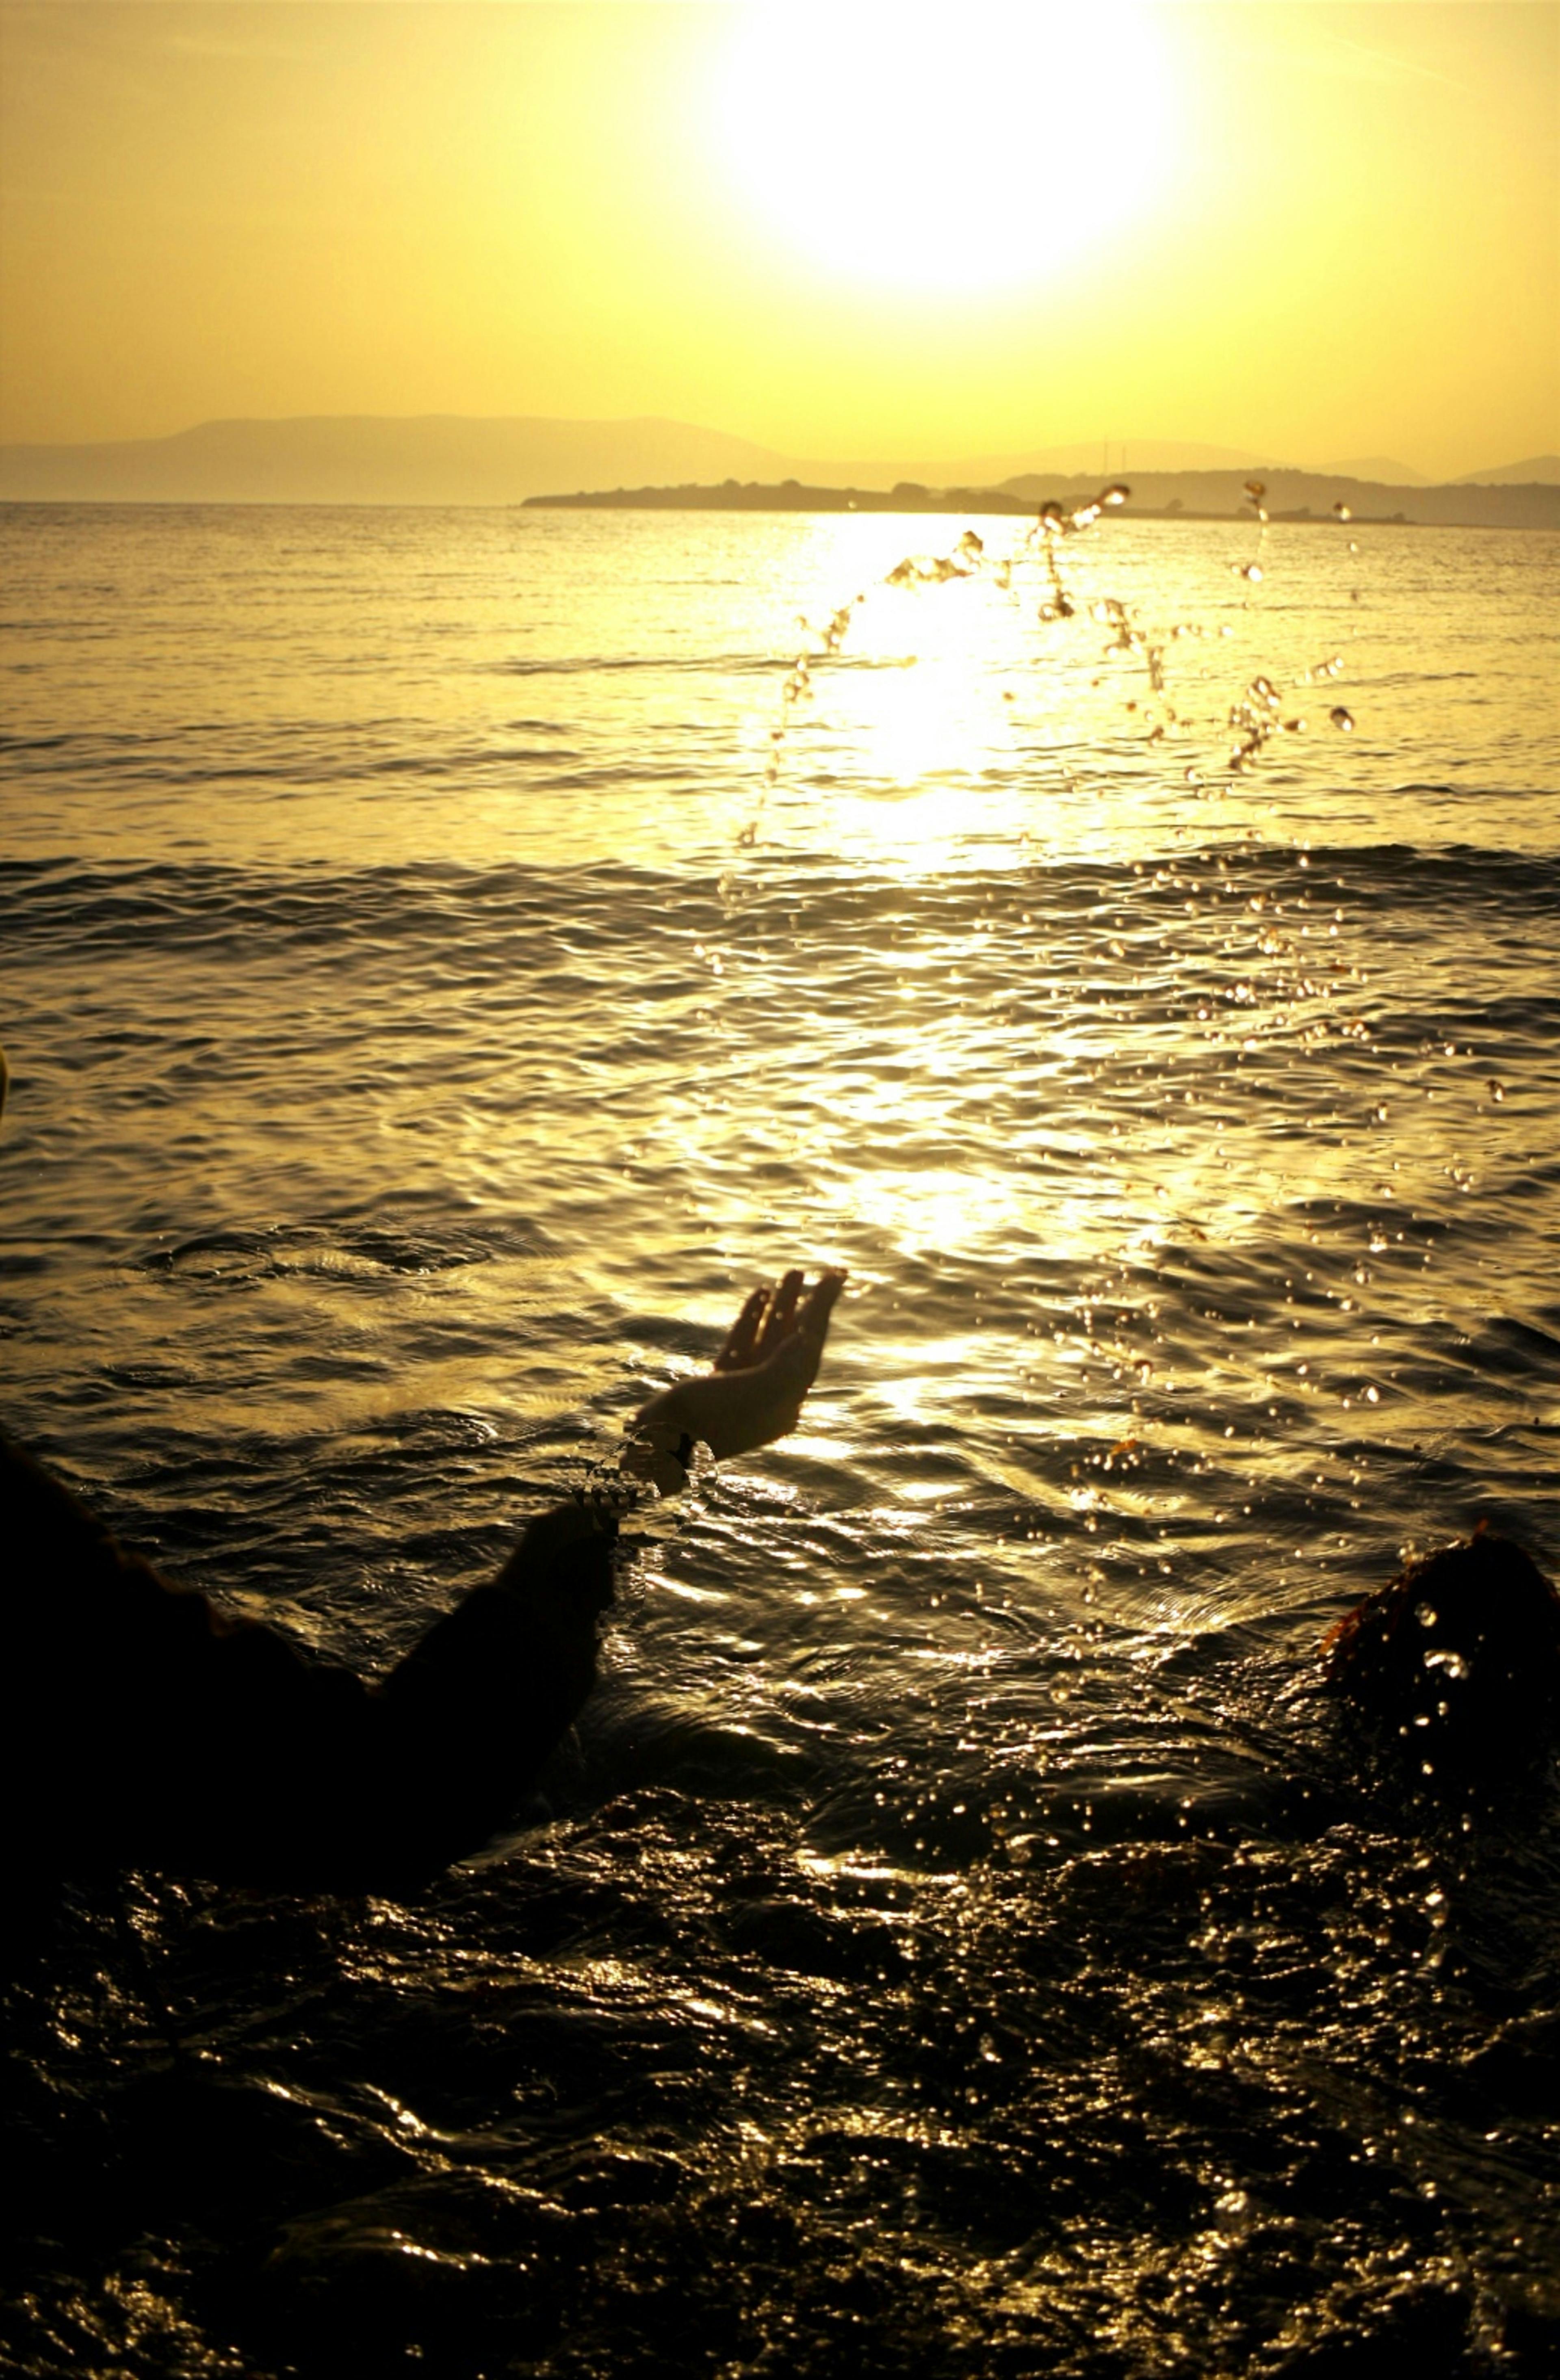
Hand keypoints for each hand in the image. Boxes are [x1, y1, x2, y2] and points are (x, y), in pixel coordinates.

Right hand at [629, 1268, 846, 1466]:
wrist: (659, 1444)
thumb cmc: (709, 1419)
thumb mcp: (756, 1393)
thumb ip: (785, 1367)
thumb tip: (807, 1338)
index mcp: (784, 1402)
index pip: (810, 1347)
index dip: (823, 1310)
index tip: (837, 1277)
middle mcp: (769, 1396)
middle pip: (795, 1341)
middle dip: (807, 1304)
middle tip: (827, 1271)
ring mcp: (743, 1388)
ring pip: (770, 1338)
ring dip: (783, 1305)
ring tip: (794, 1272)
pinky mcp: (720, 1382)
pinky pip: (744, 1343)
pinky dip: (753, 1318)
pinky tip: (762, 1293)